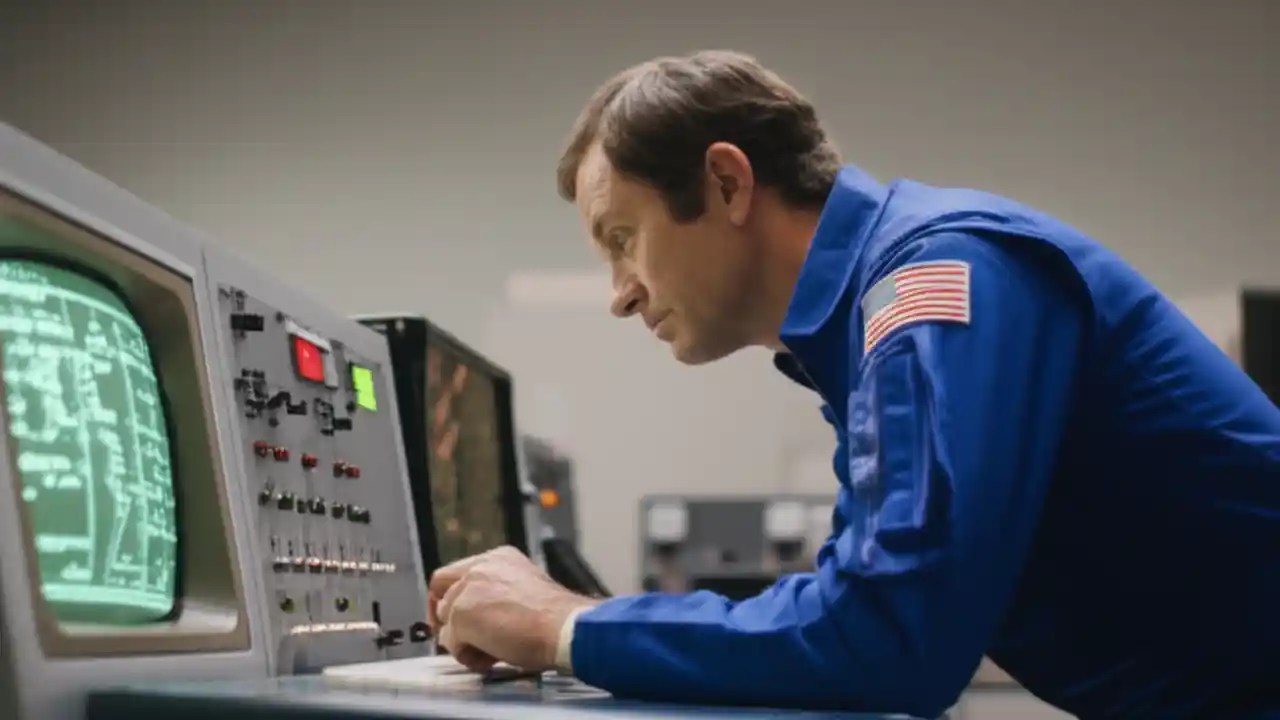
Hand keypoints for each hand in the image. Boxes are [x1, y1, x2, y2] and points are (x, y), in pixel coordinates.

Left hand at [427, 545, 599, 672]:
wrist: (564, 628)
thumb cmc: (555, 620)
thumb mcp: (525, 592)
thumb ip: (497, 596)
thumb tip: (478, 620)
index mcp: (498, 558)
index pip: (457, 574)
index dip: (451, 598)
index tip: (454, 618)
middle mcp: (480, 567)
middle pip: (443, 592)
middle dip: (450, 620)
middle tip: (464, 640)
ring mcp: (467, 589)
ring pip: (445, 620)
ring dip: (464, 641)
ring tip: (492, 652)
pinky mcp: (461, 614)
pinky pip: (451, 643)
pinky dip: (468, 656)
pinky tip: (493, 659)